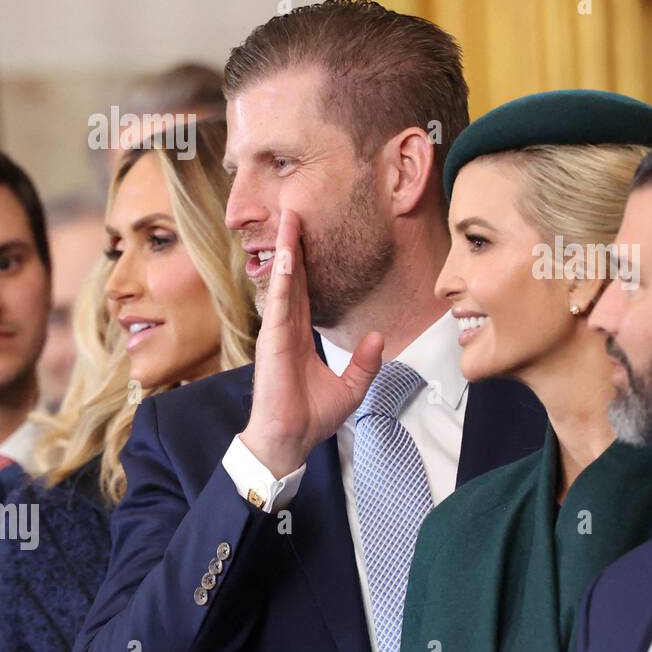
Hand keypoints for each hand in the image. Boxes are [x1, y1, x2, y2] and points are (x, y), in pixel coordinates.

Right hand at [239, 210, 383, 477]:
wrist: (291, 440)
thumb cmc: (312, 417)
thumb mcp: (351, 387)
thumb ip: (365, 362)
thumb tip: (379, 336)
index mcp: (301, 336)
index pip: (307, 291)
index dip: (309, 262)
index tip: (310, 235)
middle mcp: (287, 329)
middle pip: (294, 278)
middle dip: (295, 244)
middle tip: (295, 210)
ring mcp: (278, 333)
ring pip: (285, 282)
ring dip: (287, 250)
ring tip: (289, 219)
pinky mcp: (272, 342)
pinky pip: (279, 304)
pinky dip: (283, 279)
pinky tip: (288, 257)